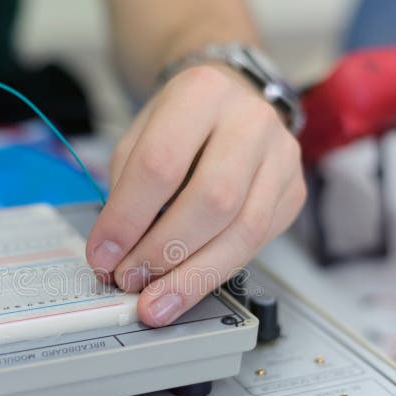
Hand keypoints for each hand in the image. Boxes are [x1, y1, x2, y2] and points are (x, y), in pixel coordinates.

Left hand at [86, 64, 305, 326]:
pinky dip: (217, 271)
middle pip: (210, 200)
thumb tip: (115, 255)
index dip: (127, 219)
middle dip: (163, 252)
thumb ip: (127, 190)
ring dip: (192, 276)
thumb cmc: (180, 125)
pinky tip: (187, 287)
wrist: (230, 103)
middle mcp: (250, 121)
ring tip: (156, 301)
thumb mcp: (140, 137)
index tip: (103, 255)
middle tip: (130, 280)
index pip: (160, 165)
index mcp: (201, 94)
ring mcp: (281, 157)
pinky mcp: (292, 192)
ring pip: (242, 230)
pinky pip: (258, 244)